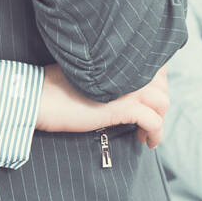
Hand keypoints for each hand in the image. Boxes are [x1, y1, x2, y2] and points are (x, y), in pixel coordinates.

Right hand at [36, 64, 169, 148]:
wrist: (39, 96)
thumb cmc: (54, 86)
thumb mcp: (88, 74)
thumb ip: (108, 75)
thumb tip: (119, 88)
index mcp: (119, 59)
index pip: (154, 67)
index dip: (157, 84)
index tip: (148, 98)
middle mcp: (128, 70)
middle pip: (162, 85)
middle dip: (158, 104)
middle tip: (147, 118)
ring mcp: (128, 88)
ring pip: (162, 103)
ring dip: (159, 119)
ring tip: (146, 132)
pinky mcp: (123, 108)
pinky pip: (153, 121)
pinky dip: (155, 133)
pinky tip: (146, 141)